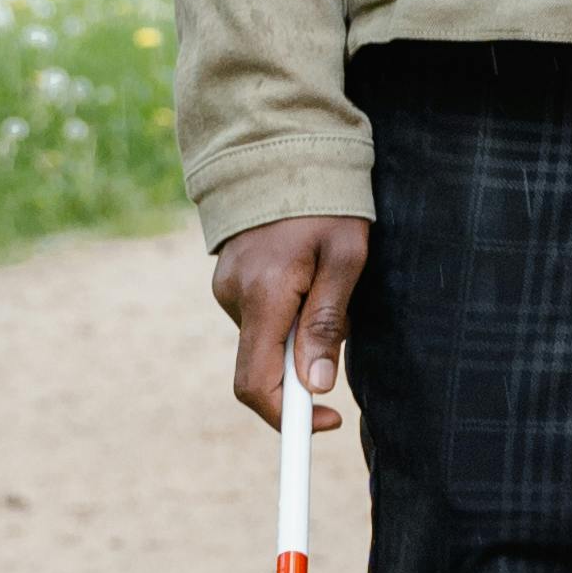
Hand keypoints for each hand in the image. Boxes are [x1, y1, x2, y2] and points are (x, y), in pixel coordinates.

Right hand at [212, 211, 365, 429]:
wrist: (284, 150)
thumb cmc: (327, 203)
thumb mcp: (346, 257)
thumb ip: (327, 322)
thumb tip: (316, 386)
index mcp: (263, 295)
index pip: (257, 384)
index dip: (288, 418)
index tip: (327, 422)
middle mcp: (234, 297)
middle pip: (261, 367)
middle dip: (303, 368)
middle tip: (343, 327)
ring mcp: (226, 288)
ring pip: (264, 342)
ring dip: (297, 337)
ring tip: (326, 285)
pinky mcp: (228, 282)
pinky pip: (258, 319)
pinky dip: (285, 319)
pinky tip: (306, 279)